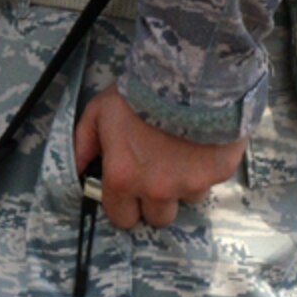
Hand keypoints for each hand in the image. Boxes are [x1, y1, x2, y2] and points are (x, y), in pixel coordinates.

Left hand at [74, 87, 245, 230]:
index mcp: (124, 178)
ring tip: (179, 152)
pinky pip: (209, 180)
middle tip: (155, 173)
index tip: (126, 192)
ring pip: (186, 199)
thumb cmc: (136, 94)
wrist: (185, 78)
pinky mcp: (219, 175)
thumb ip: (84, 144)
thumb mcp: (98, 112)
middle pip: (157, 218)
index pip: (122, 218)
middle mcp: (157, 190)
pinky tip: (199, 142)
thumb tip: (77, 169)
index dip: (123, 206)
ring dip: (182, 183)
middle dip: (154, 201)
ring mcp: (191, 185)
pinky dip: (203, 167)